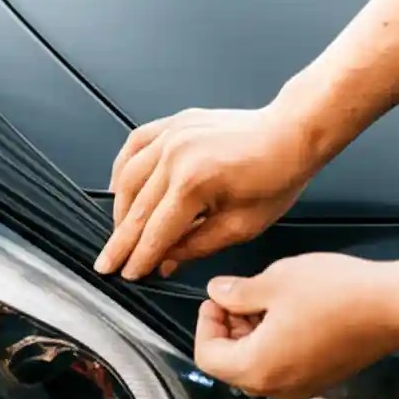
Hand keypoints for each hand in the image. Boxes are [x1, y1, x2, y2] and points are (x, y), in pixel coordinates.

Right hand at [94, 105, 319, 279]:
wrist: (290, 133)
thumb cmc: (276, 176)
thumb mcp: (241, 226)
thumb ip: (197, 246)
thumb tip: (165, 261)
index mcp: (195, 182)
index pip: (156, 231)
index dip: (139, 258)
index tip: (127, 275)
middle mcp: (176, 154)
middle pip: (136, 209)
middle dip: (121, 241)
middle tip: (107, 263)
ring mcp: (172, 135)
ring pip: (128, 178)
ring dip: (120, 210)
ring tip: (119, 234)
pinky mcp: (173, 123)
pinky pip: (134, 145)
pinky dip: (122, 169)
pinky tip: (120, 188)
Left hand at [194, 253, 398, 398]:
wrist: (392, 307)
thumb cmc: (336, 294)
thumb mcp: (273, 281)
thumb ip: (236, 292)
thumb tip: (218, 293)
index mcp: (256, 368)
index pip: (207, 355)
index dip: (206, 323)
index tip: (218, 298)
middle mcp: (276, 387)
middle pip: (230, 365)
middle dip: (228, 329)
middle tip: (239, 296)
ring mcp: (301, 386)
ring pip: (257, 366)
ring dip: (251, 335)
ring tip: (266, 300)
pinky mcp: (321, 378)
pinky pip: (283, 366)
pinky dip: (275, 343)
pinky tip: (289, 312)